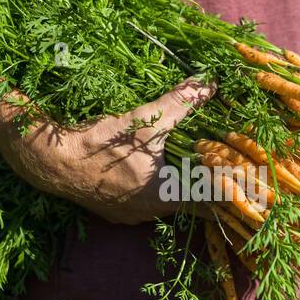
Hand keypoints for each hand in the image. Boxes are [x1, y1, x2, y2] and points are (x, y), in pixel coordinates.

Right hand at [0, 77, 216, 224]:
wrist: (51, 161)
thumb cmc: (101, 143)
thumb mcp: (145, 120)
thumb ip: (181, 103)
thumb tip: (209, 83)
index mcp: (167, 197)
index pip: (213, 200)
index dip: (232, 187)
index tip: (249, 177)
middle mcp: (152, 213)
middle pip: (192, 202)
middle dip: (208, 183)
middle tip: (225, 163)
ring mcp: (131, 216)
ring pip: (168, 203)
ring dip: (182, 185)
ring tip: (196, 163)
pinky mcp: (115, 211)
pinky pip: (145, 202)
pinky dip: (157, 188)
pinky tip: (155, 169)